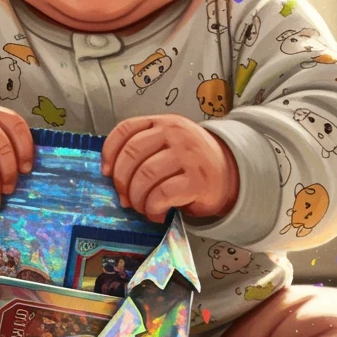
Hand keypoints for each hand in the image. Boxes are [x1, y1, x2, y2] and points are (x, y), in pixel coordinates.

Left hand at [100, 115, 238, 223]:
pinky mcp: (197, 180)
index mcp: (163, 122)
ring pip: (145, 176)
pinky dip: (153, 209)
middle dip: (122, 182)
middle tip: (126, 198)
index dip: (109, 152)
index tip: (106, 173)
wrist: (230, 174)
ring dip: (137, 198)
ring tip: (142, 207)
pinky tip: (157, 213)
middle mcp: (175, 133)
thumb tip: (114, 180)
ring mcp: (187, 155)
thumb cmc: (190, 163)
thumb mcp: (167, 145)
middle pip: (131, 154)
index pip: (126, 129)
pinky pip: (162, 195)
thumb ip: (142, 152)